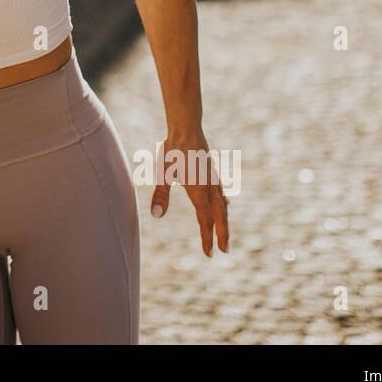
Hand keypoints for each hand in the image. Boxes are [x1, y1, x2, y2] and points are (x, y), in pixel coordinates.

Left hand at [149, 131, 229, 256]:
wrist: (186, 128)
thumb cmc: (172, 150)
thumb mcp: (162, 173)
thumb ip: (161, 195)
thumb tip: (156, 215)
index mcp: (199, 190)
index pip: (206, 220)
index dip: (207, 237)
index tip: (210, 253)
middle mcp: (210, 187)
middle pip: (220, 216)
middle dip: (222, 234)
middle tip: (224, 250)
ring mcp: (213, 179)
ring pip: (222, 205)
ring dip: (224, 221)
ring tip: (225, 234)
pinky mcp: (212, 172)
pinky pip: (221, 193)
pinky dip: (223, 204)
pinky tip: (225, 205)